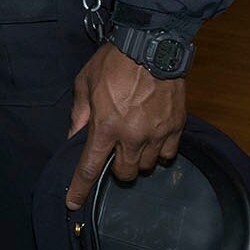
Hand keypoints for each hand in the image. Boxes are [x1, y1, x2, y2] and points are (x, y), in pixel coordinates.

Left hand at [65, 43, 185, 208]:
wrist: (150, 47)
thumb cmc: (112, 63)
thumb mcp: (84, 84)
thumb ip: (79, 115)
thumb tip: (73, 137)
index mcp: (105, 127)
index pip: (89, 167)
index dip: (79, 188)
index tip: (73, 202)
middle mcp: (131, 136)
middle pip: (125, 174)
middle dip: (118, 168)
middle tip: (115, 150)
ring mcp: (157, 134)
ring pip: (148, 166)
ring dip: (139, 158)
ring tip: (135, 138)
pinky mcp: (176, 128)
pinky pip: (168, 154)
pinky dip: (160, 150)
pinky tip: (153, 135)